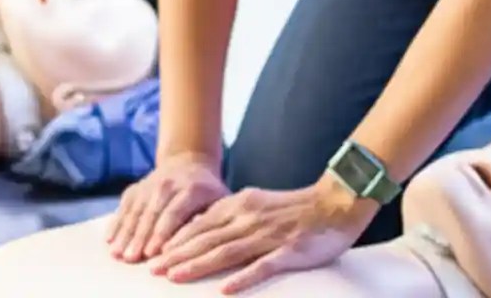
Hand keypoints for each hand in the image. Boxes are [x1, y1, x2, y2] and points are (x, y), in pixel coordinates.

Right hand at [107, 152, 229, 262]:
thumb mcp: (218, 203)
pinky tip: (109, 239)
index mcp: (192, 189)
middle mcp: (168, 184)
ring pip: (135, 211)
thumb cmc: (208, 193)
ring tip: (117, 254)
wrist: (189, 163)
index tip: (152, 253)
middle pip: (151, 214)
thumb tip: (198, 244)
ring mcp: (149, 184)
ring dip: (125, 234)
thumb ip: (209, 222)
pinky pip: (124, 206)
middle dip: (140, 238)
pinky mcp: (136, 188)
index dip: (162, 233)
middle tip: (131, 259)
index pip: (174, 213)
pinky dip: (116, 223)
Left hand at [148, 176, 372, 294]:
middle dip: (177, 254)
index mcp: (240, 204)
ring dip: (197, 265)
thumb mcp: (256, 203)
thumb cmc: (295, 207)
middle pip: (206, 238)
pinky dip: (242, 279)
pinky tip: (225, 290)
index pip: (200, 223)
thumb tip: (202, 228)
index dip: (176, 239)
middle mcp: (249, 217)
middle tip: (153, 269)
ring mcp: (268, 234)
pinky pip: (261, 267)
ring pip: (226, 251)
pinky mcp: (289, 251)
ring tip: (174, 277)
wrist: (336, 201)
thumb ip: (231, 215)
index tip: (155, 253)